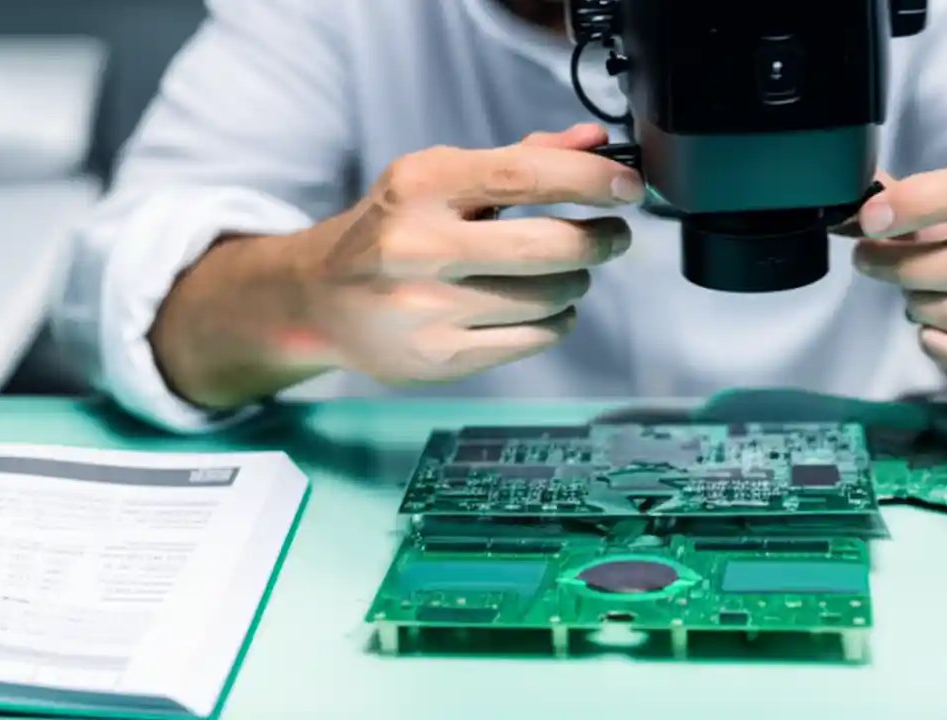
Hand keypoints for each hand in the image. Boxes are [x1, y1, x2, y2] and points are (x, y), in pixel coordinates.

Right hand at [299, 123, 641, 382]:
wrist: (319, 300)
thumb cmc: (393, 229)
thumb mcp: (440, 178)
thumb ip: (519, 158)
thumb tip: (594, 145)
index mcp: (420, 186)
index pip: (524, 175)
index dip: (590, 180)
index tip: (628, 186)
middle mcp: (418, 246)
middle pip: (546, 246)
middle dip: (599, 240)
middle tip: (612, 236)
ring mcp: (427, 308)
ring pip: (549, 297)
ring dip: (576, 281)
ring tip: (567, 272)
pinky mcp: (439, 357)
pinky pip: (534, 338)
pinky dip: (556, 320)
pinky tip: (544, 308)